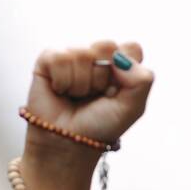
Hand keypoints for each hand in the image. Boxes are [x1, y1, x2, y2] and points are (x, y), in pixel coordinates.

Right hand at [23, 41, 154, 173]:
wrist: (68, 143)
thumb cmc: (100, 126)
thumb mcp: (133, 108)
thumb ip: (142, 80)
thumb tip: (120, 57)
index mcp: (120, 66)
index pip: (131, 48)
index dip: (125, 70)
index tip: (116, 92)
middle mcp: (97, 57)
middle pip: (107, 45)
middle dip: (102, 77)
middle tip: (95, 96)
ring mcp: (73, 57)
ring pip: (82, 53)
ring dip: (81, 84)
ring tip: (76, 97)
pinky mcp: (48, 60)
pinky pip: (59, 58)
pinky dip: (62, 81)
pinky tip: (60, 92)